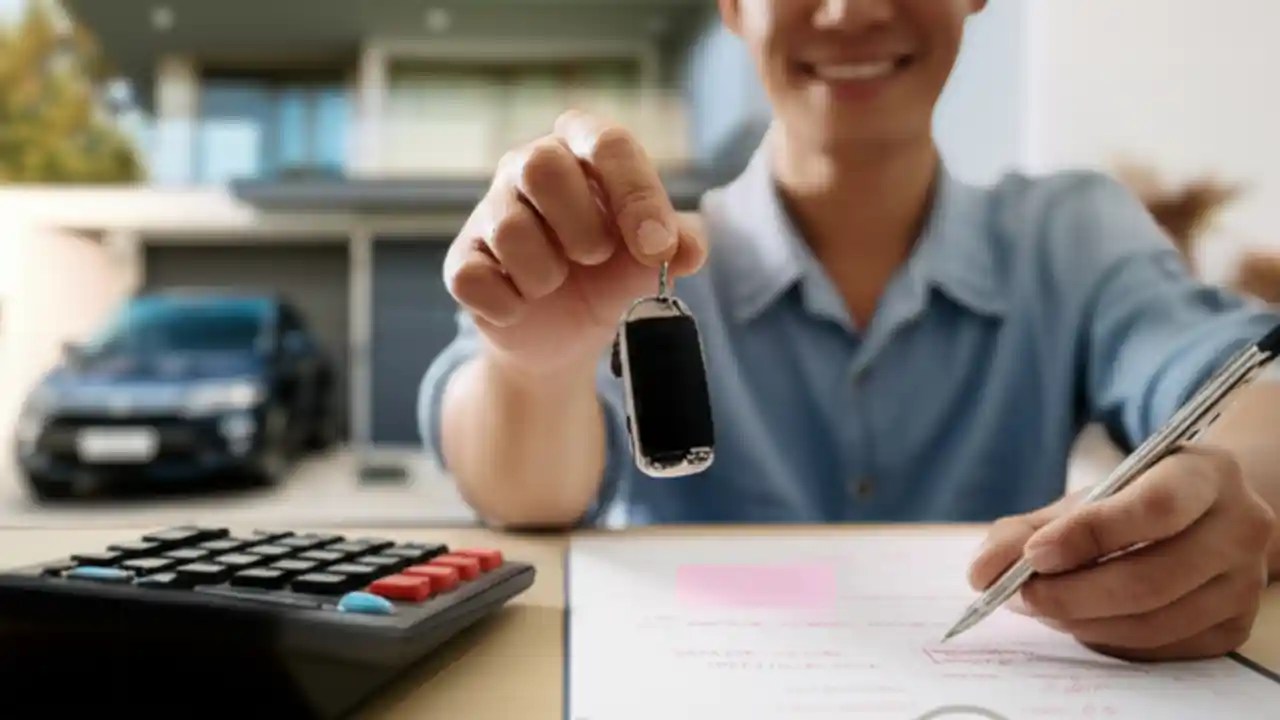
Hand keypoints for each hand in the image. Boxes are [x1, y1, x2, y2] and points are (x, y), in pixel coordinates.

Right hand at [443, 109, 707, 376]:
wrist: (568, 337)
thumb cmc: (612, 275)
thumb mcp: (653, 258)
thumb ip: (678, 244)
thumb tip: (685, 249)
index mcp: (584, 150)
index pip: (607, 142)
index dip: (635, 194)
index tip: (656, 248)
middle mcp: (529, 166)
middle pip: (541, 165)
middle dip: (580, 226)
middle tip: (595, 258)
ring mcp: (490, 211)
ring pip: (509, 229)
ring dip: (546, 275)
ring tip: (558, 285)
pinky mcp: (462, 260)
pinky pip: (474, 278)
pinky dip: (508, 305)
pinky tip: (522, 307)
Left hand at [969, 446, 1276, 660]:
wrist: (1207, 517)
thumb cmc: (1136, 499)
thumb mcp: (1090, 495)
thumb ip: (1029, 526)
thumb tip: (981, 572)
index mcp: (1206, 475)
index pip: (1154, 508)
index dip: (1090, 535)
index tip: (1033, 554)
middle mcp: (1239, 528)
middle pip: (1149, 578)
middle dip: (1071, 594)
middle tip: (1019, 595)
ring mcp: (1242, 583)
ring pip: (1152, 621)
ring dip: (1081, 621)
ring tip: (1039, 606)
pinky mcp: (1233, 628)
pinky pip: (1158, 648)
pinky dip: (1106, 639)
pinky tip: (1078, 619)